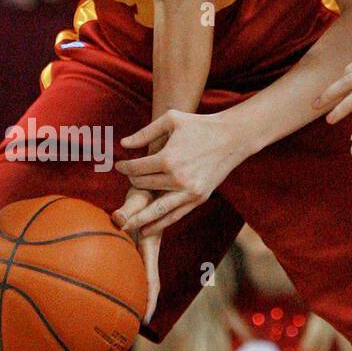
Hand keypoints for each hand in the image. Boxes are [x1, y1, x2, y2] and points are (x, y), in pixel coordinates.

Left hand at [113, 109, 243, 235]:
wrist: (232, 137)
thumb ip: (145, 133)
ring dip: (139, 219)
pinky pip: (175, 214)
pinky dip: (160, 223)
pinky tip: (147, 230)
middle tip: (126, 183)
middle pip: (144, 187)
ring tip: (124, 227)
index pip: (136, 169)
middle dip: (132, 184)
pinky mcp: (198, 198)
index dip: (124, 167)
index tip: (119, 166)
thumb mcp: (171, 120)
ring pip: (156, 210)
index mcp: (168, 159)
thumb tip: (123, 144)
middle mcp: (177, 178)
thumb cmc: (199, 125)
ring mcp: (189, 191)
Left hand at [114, 186, 161, 321]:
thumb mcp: (139, 198)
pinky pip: (126, 263)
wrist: (150, 181)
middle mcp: (146, 251)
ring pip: (137, 275)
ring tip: (122, 312)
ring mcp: (139, 248)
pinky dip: (120, 275)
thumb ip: (128, 210)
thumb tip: (116, 220)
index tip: (146, 319)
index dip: (149, 299)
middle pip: (146, 283)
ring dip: (133, 293)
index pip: (151, 278)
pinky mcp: (131, 242)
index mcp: (150, 245)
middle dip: (142, 305)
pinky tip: (107, 281)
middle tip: (131, 328)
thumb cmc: (145, 188)